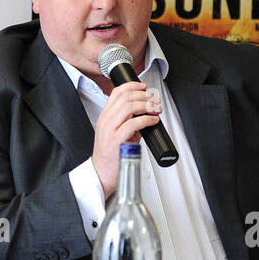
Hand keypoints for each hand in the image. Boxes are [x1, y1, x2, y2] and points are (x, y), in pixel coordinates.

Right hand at [92, 81, 162, 198]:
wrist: (102, 173)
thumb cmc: (111, 155)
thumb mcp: (117, 133)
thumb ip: (128, 122)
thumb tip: (144, 114)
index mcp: (105, 116)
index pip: (116, 93)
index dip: (132, 86)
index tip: (144, 87)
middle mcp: (106, 120)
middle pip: (124, 97)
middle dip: (143, 95)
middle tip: (154, 99)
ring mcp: (110, 130)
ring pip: (128, 107)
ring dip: (145, 105)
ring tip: (155, 108)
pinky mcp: (116, 140)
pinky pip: (133, 124)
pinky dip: (146, 119)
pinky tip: (153, 120)